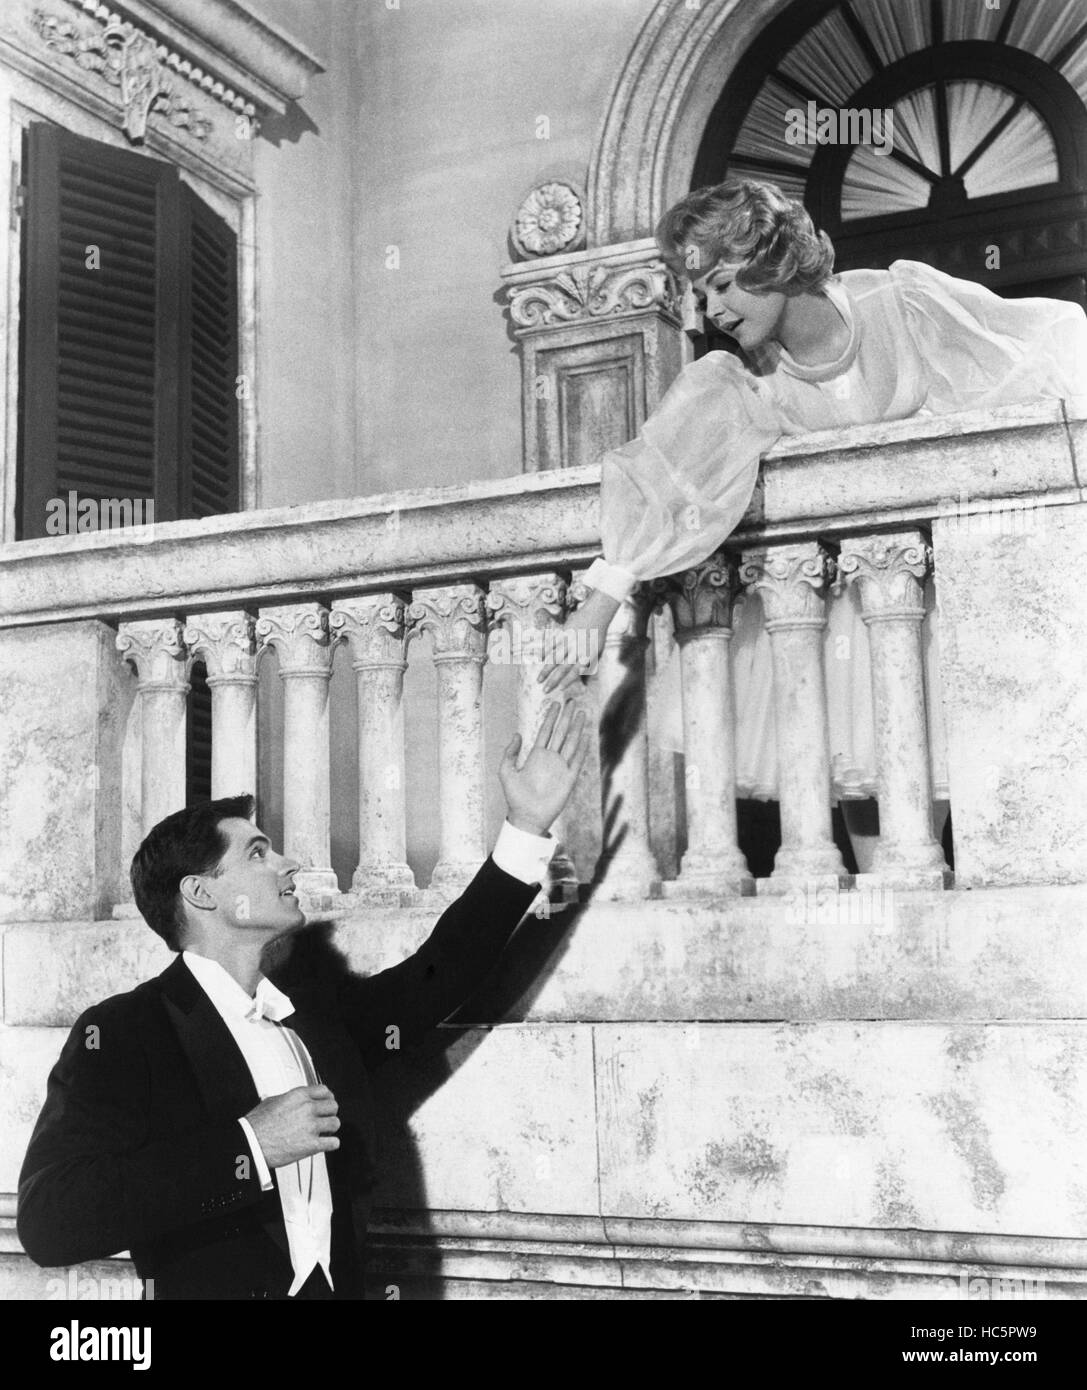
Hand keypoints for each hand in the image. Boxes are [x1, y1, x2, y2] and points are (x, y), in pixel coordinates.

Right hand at [244, 1084, 339, 1168]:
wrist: (250, 1144)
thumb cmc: (256, 1124)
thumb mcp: (272, 1102)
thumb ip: (288, 1098)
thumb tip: (292, 1099)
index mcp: (298, 1096)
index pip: (324, 1091)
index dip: (326, 1098)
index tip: (325, 1104)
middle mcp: (307, 1108)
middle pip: (333, 1106)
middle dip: (329, 1113)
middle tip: (324, 1119)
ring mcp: (310, 1126)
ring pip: (335, 1123)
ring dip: (330, 1129)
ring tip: (323, 1133)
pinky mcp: (311, 1145)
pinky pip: (333, 1142)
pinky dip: (331, 1144)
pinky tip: (324, 1145)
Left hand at [499, 702, 589, 835]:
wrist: (527, 817)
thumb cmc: (515, 797)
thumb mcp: (506, 772)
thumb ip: (509, 753)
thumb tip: (517, 735)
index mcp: (536, 755)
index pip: (546, 731)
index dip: (551, 717)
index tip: (556, 704)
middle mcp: (550, 758)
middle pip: (561, 732)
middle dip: (567, 717)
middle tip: (572, 701)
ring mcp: (561, 767)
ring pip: (571, 742)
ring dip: (577, 728)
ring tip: (582, 713)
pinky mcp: (569, 778)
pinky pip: (577, 760)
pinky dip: (582, 748)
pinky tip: (586, 736)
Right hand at [537, 589, 619, 694]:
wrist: (596, 614)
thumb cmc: (598, 636)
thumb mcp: (598, 652)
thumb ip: (590, 667)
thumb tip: (585, 684)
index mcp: (587, 656)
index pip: (576, 672)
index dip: (567, 681)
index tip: (560, 689)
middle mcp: (577, 650)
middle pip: (563, 668)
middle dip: (553, 680)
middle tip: (545, 690)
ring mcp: (569, 641)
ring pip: (555, 659)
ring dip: (546, 670)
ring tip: (539, 679)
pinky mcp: (564, 633)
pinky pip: (552, 644)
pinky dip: (544, 652)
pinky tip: (538, 660)